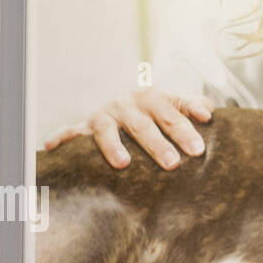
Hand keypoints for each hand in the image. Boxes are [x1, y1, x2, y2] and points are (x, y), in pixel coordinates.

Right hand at [39, 87, 213, 169]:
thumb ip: (192, 105)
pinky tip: (51, 146)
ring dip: (114, 146)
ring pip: (108, 130)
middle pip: (144, 125)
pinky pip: (70, 132)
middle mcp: (128, 104)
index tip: (199, 147)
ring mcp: (105, 114)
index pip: (173, 113)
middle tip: (173, 164)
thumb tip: (211, 112)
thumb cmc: (155, 109)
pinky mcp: (84, 125)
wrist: (122, 101)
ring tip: (124, 164)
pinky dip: (61, 137)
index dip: (186, 128)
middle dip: (158, 144)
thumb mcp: (174, 103)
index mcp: (154, 98)